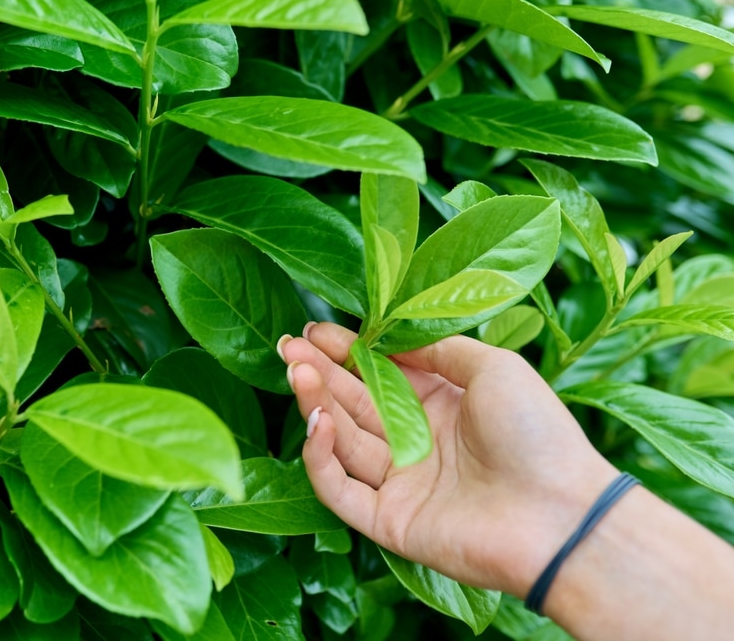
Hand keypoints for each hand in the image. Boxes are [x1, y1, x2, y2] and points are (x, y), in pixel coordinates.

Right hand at [279, 322, 618, 596]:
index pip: (378, 374)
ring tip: (297, 371)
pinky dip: (321, 458)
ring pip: (342, 441)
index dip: (346, 351)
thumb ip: (441, 346)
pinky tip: (319, 423)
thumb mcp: (495, 367)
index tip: (315, 329)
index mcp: (441, 405)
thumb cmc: (537, 434)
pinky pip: (340, 490)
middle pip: (353, 403)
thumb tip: (392, 333)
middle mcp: (416, 441)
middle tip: (289, 345)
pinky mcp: (388, 520)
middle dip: (319, 372)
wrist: (561, 515)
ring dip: (315, 404)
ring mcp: (400, 482)